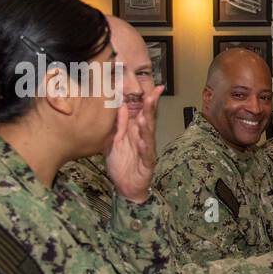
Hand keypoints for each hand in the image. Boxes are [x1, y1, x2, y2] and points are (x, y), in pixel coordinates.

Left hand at [106, 84, 163, 203]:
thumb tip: (120, 105)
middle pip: (149, 121)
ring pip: (148, 136)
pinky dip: (144, 148)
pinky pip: (146, 155)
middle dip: (151, 108)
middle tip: (152, 95)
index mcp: (137, 131)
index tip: (156, 87)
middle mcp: (144, 139)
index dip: (149, 100)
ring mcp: (147, 151)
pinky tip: (142, 142)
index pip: (144, 113)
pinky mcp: (147, 164)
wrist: (126, 186)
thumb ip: (119, 124)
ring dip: (146, 126)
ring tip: (144, 116)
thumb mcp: (116, 141)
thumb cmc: (122, 162)